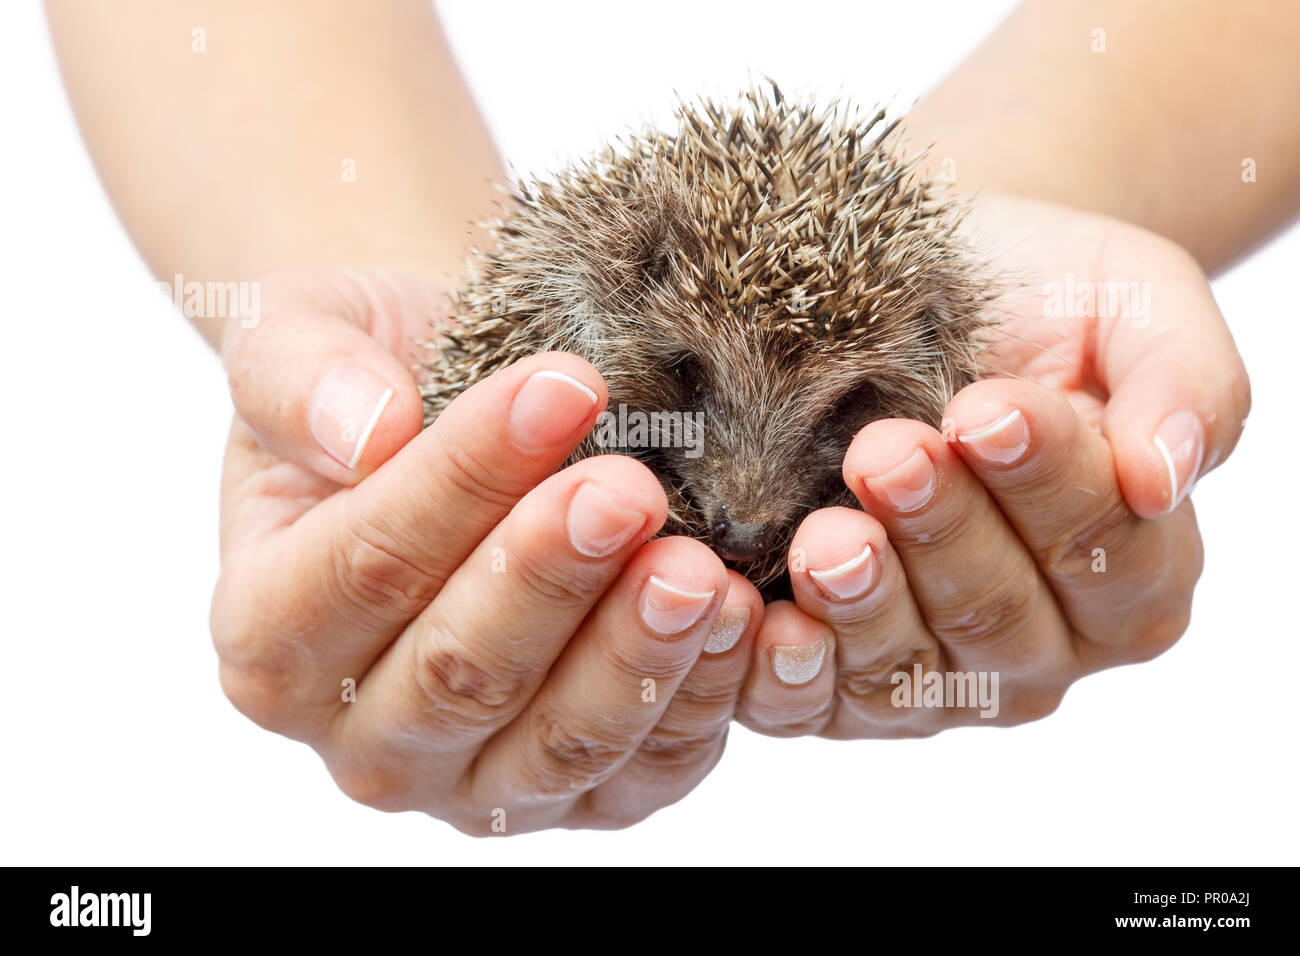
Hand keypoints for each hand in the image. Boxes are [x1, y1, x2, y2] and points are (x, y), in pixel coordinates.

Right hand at [213, 269, 761, 832]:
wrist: (455, 415)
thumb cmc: (379, 380)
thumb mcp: (301, 338)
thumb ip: (300, 379)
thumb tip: (365, 430)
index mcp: (270, 637)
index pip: (364, 570)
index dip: (461, 484)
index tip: (560, 389)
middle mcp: (364, 736)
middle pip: (459, 674)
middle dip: (550, 575)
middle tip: (627, 489)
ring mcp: (475, 779)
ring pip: (556, 742)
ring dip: (632, 654)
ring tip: (695, 567)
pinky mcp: (583, 794)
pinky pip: (645, 770)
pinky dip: (698, 701)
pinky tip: (740, 619)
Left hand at [736, 192, 1249, 736]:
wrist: (907, 289)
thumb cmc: (1033, 299)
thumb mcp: (1135, 302)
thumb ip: (1185, 382)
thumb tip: (1167, 473)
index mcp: (1134, 568)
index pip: (1107, 547)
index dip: (1049, 482)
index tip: (987, 409)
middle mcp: (1041, 641)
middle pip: (1000, 614)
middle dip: (943, 532)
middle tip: (887, 453)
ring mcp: (936, 672)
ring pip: (907, 667)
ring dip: (863, 604)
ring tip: (826, 537)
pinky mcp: (835, 683)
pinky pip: (810, 705)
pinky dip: (783, 675)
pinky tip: (763, 622)